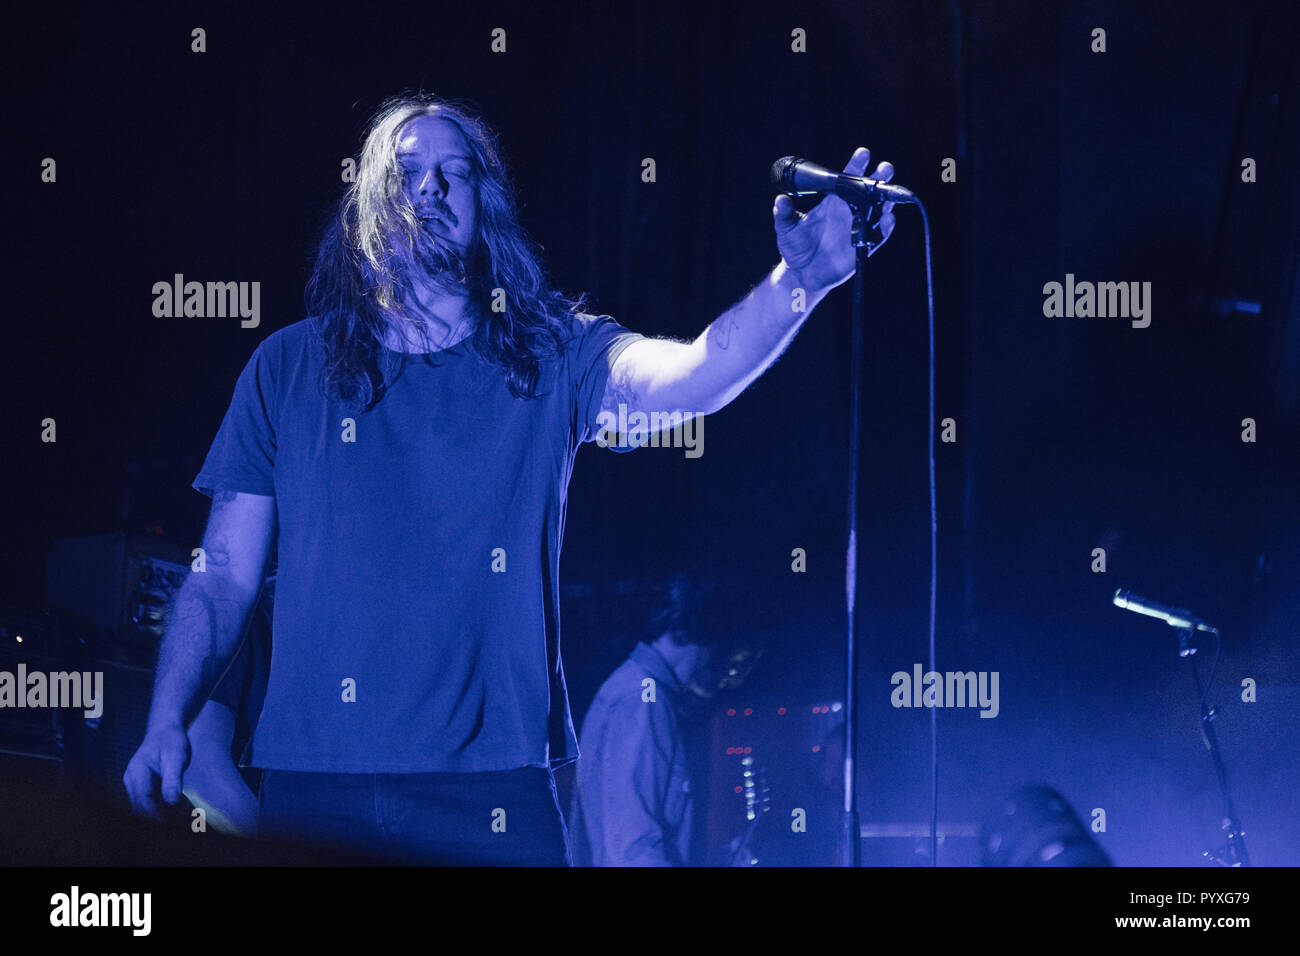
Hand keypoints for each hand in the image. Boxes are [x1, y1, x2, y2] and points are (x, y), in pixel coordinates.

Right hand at [123, 724, 190, 819]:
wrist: (166, 729)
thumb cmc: (171, 740)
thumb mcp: (176, 757)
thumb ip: (172, 778)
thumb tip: (171, 801)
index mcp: (137, 773)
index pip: (143, 802)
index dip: (158, 814)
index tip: (178, 818)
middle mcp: (131, 780)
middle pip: (141, 808)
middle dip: (162, 816)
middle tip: (185, 817)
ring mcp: (135, 784)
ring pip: (145, 807)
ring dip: (163, 814)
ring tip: (186, 811)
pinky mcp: (142, 786)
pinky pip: (150, 802)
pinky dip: (164, 807)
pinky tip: (181, 805)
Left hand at [773, 147, 896, 294]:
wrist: (801, 273)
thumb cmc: (794, 247)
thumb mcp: (786, 229)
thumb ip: (784, 214)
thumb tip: (780, 200)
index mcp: (832, 202)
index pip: (846, 180)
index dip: (856, 166)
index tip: (863, 154)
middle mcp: (848, 212)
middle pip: (868, 191)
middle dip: (879, 178)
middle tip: (885, 168)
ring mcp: (857, 228)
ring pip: (877, 210)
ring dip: (886, 200)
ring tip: (890, 192)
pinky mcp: (863, 247)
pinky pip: (878, 236)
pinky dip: (885, 228)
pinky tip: (888, 218)